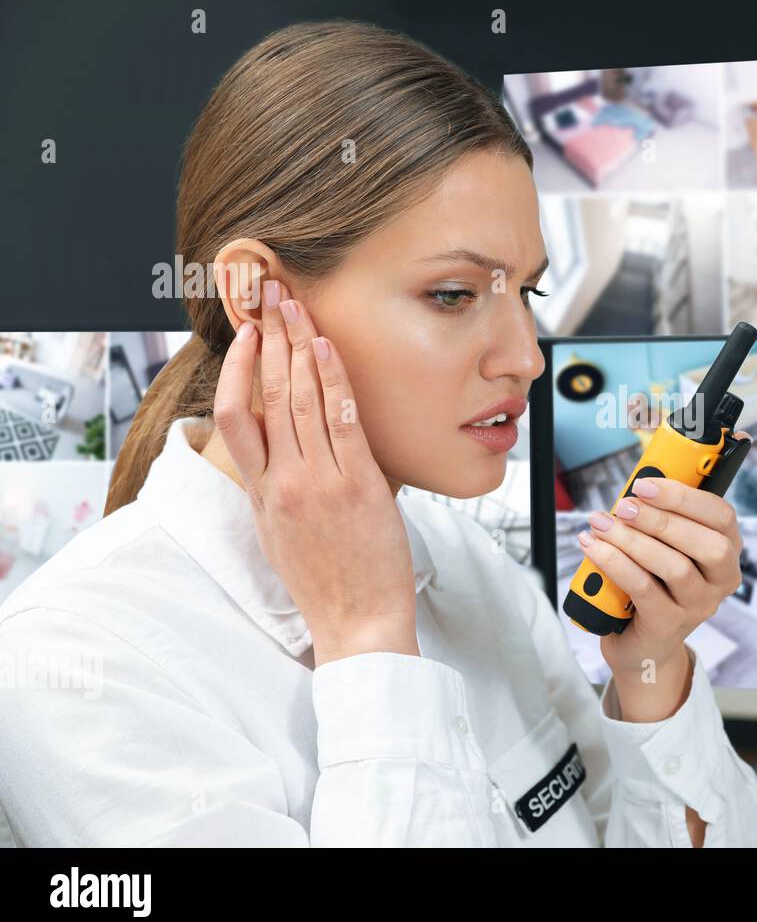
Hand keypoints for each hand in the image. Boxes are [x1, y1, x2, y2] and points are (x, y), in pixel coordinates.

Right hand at [213, 279, 418, 665]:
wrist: (356, 624)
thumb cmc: (327, 582)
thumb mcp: (282, 535)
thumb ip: (279, 488)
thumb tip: (286, 449)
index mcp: (259, 494)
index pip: (233, 416)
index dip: (238, 369)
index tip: (247, 335)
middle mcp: (282, 482)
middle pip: (266, 395)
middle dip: (269, 340)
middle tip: (271, 297)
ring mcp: (317, 482)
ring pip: (299, 399)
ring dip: (298, 347)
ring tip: (297, 307)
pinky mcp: (357, 486)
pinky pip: (341, 422)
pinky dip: (333, 381)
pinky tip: (328, 349)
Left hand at [579, 474, 743, 706]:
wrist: (643, 643)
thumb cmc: (655, 584)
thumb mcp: (665, 547)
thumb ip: (662, 517)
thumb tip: (638, 485)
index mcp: (727, 551)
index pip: (721, 516)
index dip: (685, 496)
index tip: (646, 483)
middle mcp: (721, 580)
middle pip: (707, 544)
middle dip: (662, 519)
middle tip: (624, 506)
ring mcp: (698, 606)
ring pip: (674, 567)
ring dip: (633, 540)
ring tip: (602, 524)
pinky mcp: (669, 624)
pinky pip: (643, 588)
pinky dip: (615, 563)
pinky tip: (595, 547)